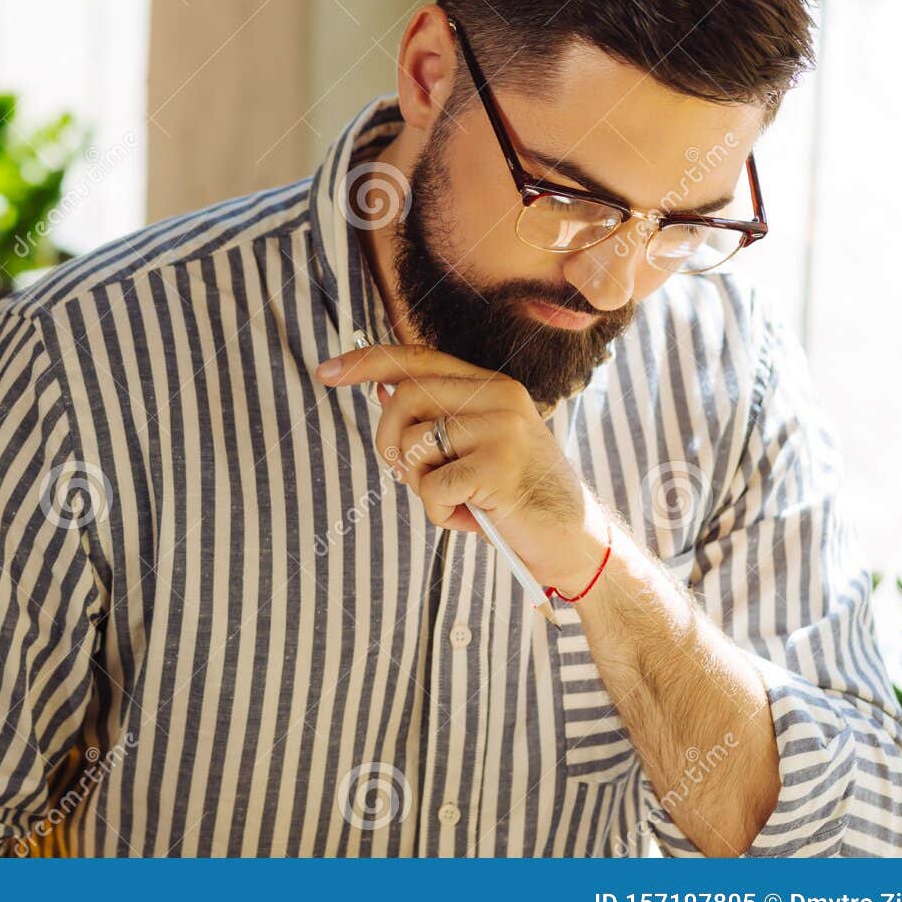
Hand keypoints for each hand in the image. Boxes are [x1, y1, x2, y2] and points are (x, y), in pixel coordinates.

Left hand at [317, 343, 609, 594]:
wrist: (576, 542)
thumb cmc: (517, 499)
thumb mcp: (477, 449)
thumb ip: (437, 419)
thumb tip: (380, 391)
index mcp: (493, 387)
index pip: (417, 359)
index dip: (366, 362)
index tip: (325, 371)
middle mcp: (499, 398)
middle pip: (404, 399)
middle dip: (388, 442)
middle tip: (408, 476)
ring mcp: (501, 430)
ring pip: (414, 447)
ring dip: (422, 487)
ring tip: (458, 500)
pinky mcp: (499, 468)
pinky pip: (433, 488)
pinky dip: (441, 513)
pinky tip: (473, 519)